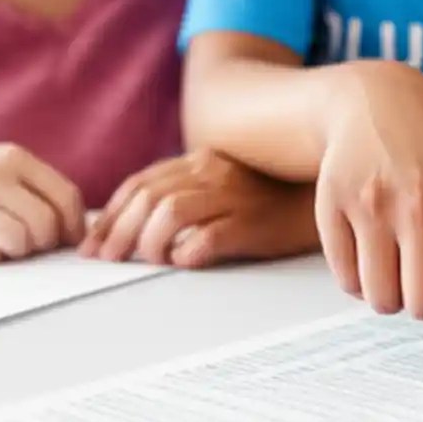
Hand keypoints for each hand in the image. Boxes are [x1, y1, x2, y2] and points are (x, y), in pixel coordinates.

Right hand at [0, 144, 84, 264]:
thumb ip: (33, 188)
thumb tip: (77, 226)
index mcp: (11, 157)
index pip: (65, 196)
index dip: (74, 225)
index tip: (69, 239)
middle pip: (46, 223)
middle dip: (44, 243)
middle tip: (29, 244)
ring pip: (20, 242)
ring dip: (17, 252)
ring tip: (1, 243)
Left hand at [81, 150, 315, 267]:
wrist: (329, 195)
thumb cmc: (273, 196)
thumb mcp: (225, 183)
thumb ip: (188, 191)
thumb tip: (134, 227)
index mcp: (201, 160)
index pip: (140, 184)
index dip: (110, 216)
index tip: (93, 244)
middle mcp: (213, 171)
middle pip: (148, 198)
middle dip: (118, 232)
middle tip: (106, 260)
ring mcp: (235, 195)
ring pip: (170, 213)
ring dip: (149, 242)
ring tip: (149, 261)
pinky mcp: (255, 223)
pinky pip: (210, 237)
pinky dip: (188, 252)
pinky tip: (183, 261)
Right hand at [318, 62, 422, 396]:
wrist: (379, 96)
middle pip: (418, 309)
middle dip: (419, 296)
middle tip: (420, 258)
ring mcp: (377, 203)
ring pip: (379, 300)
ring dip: (387, 292)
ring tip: (394, 249)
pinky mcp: (335, 203)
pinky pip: (346, 280)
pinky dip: (356, 275)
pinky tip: (366, 235)